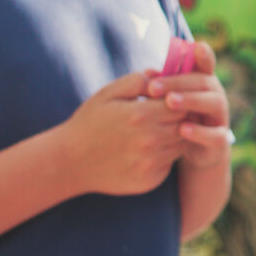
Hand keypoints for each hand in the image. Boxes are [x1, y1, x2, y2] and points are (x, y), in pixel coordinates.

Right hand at [59, 69, 192, 196]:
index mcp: (141, 114)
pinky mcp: (149, 180)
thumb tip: (162, 74)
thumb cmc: (89, 122)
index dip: (179, 101)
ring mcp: (150, 162)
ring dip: (174, 138)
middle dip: (179, 119)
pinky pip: (169, 164)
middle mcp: (149, 140)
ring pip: (180, 146)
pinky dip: (164, 157)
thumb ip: (137, 81)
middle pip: (185, 125)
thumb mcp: (108, 93)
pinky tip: (148, 151)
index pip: (181, 104)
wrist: (70, 161)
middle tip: (166, 116)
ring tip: (156, 132)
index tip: (170, 101)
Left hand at [157, 41, 232, 175]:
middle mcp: (215, 96)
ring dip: (192, 100)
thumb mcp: (168, 102)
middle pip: (204, 81)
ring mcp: (220, 118)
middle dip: (179, 81)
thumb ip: (162, 86)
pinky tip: (182, 129)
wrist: (191, 155)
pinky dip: (201, 132)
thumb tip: (147, 73)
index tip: (196, 47)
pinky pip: (216, 135)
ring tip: (170, 102)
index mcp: (203, 83)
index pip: (206, 64)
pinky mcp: (220, 141)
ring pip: (214, 103)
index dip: (204, 55)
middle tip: (154, 86)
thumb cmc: (176, 120)